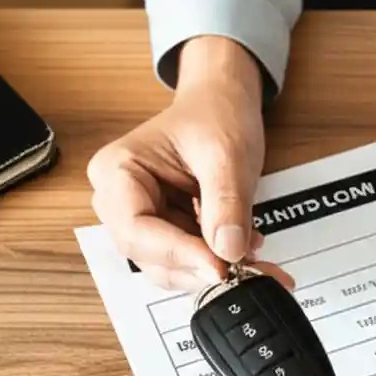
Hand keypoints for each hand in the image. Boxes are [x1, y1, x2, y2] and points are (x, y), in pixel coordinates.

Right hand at [87, 37, 293, 291]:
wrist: (224, 104)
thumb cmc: (216, 115)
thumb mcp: (227, 154)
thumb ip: (226, 203)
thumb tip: (227, 252)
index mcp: (117, 172)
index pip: (136, 228)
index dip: (177, 253)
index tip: (219, 267)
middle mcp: (120, 201)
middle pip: (150, 256)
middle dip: (199, 267)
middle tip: (247, 270)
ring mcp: (144, 220)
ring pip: (171, 267)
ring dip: (213, 271)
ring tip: (257, 260)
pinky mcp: (168, 232)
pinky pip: (189, 261)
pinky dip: (219, 263)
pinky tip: (248, 252)